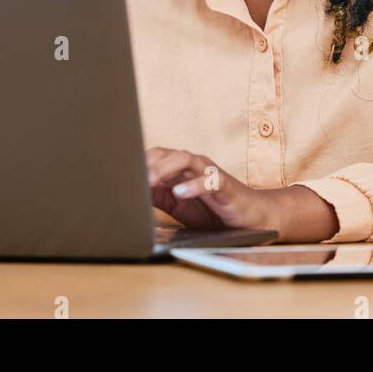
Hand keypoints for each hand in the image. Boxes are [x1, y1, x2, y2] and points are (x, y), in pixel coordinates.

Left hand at [146, 147, 339, 241]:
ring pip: (187, 159)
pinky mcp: (226, 186)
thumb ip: (157, 195)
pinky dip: (194, 186)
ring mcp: (211, 173)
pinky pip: (210, 181)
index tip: (119, 173)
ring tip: (150, 180)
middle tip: (130, 176)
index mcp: (181, 169)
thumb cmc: (214, 210)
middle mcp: (195, 166)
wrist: (253, 218)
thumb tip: (129, 193)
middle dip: (147, 162)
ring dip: (166, 168)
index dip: (138, 162)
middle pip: (167, 153)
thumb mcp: (179, 205)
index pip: (155, 156)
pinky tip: (179, 194)